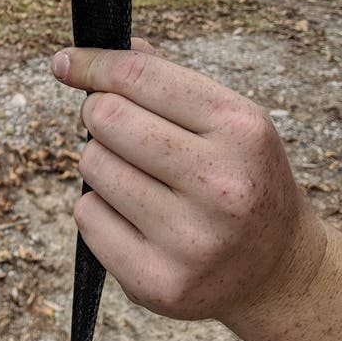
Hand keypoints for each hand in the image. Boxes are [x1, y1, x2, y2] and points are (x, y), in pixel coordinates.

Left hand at [51, 41, 326, 326]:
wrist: (275, 270)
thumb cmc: (238, 175)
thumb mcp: (226, 118)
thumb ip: (161, 78)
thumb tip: (82, 58)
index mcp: (239, 129)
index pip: (139, 76)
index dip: (93, 63)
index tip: (66, 62)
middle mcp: (220, 185)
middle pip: (106, 117)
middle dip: (100, 114)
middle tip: (119, 129)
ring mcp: (190, 240)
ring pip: (92, 165)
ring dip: (101, 162)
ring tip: (140, 177)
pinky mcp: (157, 282)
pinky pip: (86, 215)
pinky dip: (98, 208)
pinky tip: (136, 217)